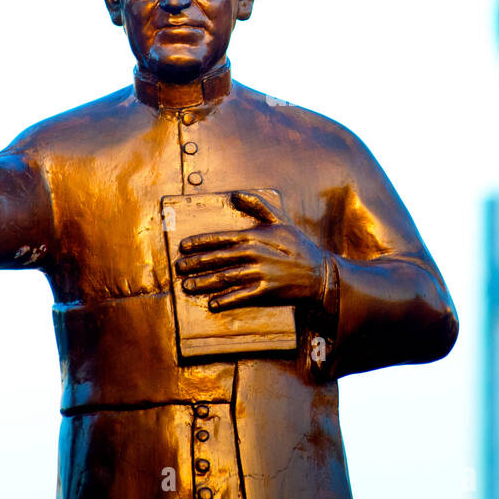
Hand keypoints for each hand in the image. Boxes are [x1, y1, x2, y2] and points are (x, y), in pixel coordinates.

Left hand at [175, 192, 327, 310]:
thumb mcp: (281, 220)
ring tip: (188, 286)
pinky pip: (241, 296)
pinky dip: (226, 300)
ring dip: (205, 282)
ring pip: (226, 277)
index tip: (183, 246)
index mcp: (255, 236)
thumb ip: (257, 206)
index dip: (201, 242)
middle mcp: (254, 254)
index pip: (222, 238)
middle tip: (179, 267)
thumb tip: (235, 195)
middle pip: (219, 259)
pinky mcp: (266, 291)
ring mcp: (260, 273)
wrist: (319, 272)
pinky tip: (212, 303)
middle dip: (196, 263)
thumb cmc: (297, 245)